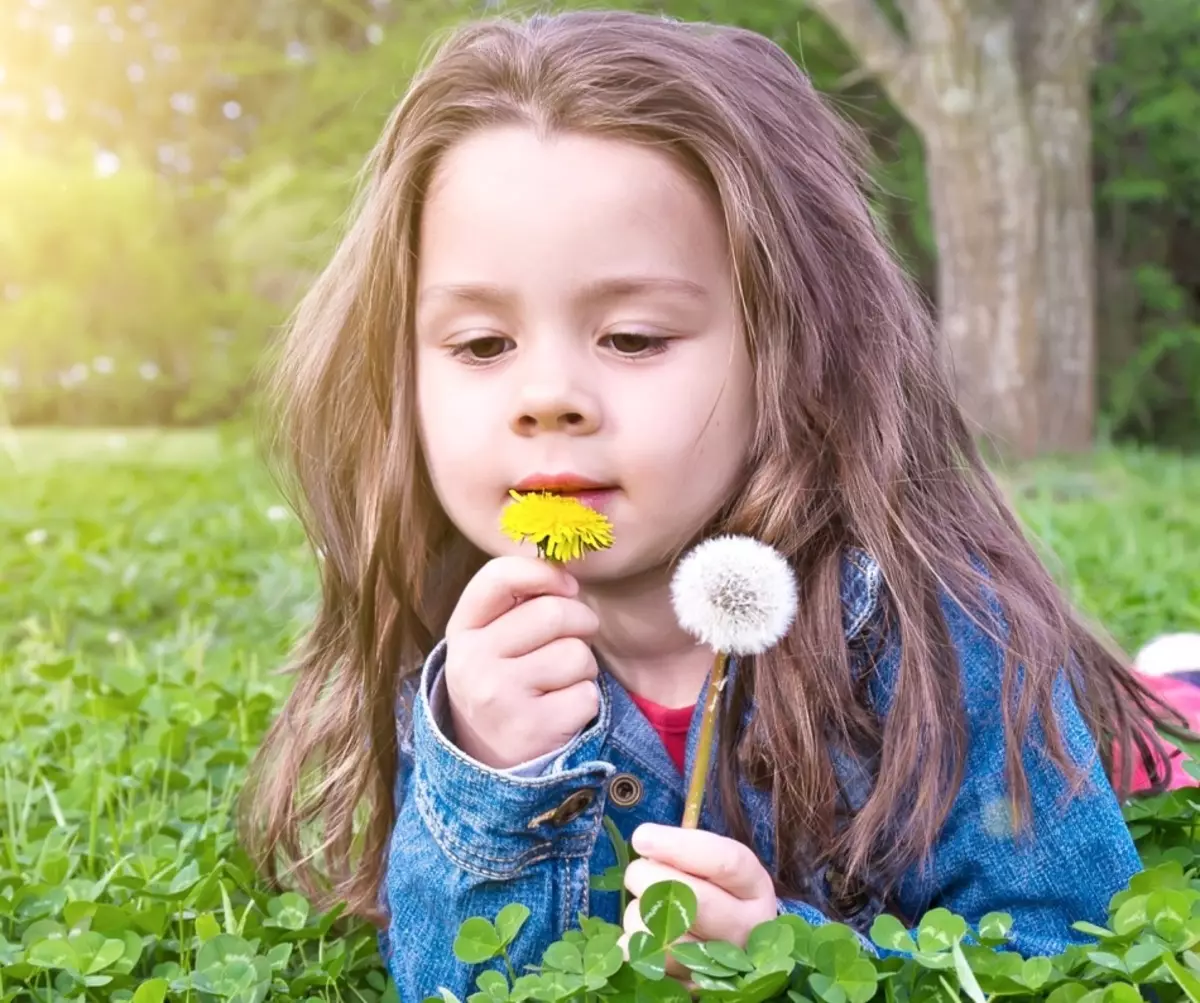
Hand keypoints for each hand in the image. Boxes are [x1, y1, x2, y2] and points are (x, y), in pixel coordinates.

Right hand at [443, 556, 600, 768]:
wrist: (488, 767)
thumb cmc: (503, 687)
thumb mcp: (491, 643)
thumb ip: (516, 604)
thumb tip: (565, 570)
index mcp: (462, 632)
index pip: (499, 577)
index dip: (544, 573)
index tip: (567, 585)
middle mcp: (472, 662)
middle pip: (554, 613)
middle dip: (580, 623)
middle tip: (575, 641)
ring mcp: (499, 696)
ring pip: (577, 654)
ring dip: (584, 668)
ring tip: (560, 684)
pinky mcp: (531, 729)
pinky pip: (587, 694)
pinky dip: (586, 703)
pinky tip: (561, 714)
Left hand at [619, 825, 777, 979]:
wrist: (730, 942)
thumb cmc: (715, 890)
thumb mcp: (715, 864)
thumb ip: (687, 851)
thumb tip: (646, 842)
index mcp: (756, 889)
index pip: (725, 862)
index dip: (679, 847)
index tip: (642, 837)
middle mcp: (746, 930)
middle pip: (692, 901)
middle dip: (650, 878)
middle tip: (637, 870)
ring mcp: (722, 967)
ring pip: (663, 934)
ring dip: (640, 912)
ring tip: (647, 904)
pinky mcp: (693, 988)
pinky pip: (647, 961)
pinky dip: (634, 941)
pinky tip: (644, 930)